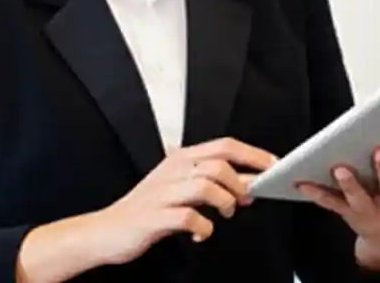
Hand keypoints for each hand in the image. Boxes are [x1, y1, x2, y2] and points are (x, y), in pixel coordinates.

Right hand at [94, 137, 277, 265]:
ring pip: (208, 186)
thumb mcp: (179, 187)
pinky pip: (190, 218)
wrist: (106, 230)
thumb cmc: (148, 208)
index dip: (253, 155)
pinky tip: (201, 233)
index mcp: (181, 158)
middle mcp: (173, 170)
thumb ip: (212, 181)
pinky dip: (204, 228)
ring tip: (224, 215)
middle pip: (220, 164)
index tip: (273, 166)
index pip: (225, 145)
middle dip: (241, 183)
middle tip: (246, 200)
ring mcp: (163, 193)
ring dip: (225, 203)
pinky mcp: (155, 217)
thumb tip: (250, 182)